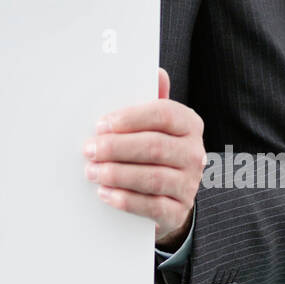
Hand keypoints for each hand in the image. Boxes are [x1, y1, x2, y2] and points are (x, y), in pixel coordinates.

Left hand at [81, 68, 204, 249]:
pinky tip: (105, 193)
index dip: (131, 118)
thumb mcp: (153, 124)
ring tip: (92, 171)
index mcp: (188, 123)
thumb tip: (157, 72)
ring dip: (117, 174)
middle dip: (117, 148)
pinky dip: (126, 200)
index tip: (102, 123)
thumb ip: (150, 99)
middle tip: (89, 149)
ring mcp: (189, 183)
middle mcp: (194, 153)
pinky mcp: (179, 211)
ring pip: (153, 177)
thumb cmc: (153, 149)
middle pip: (155, 147)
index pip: (164, 114)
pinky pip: (153, 206)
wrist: (168, 194)